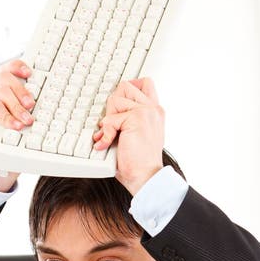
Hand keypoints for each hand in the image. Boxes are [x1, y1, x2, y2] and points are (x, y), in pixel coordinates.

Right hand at [0, 59, 34, 191]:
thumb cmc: (8, 144)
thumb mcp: (24, 126)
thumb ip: (32, 116)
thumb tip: (50, 112)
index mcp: (7, 93)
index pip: (10, 71)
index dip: (19, 67)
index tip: (30, 73)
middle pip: (5, 77)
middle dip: (21, 89)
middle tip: (32, 104)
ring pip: (1, 91)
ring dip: (17, 105)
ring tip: (26, 120)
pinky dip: (7, 116)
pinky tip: (16, 126)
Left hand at [92, 77, 164, 195]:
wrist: (146, 177)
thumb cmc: (139, 163)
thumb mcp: (134, 137)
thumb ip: (127, 121)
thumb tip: (106, 118)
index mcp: (155, 111)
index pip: (143, 83)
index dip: (125, 91)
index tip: (115, 109)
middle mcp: (153, 108)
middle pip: (126, 86)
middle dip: (112, 105)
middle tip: (112, 126)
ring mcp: (146, 111)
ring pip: (116, 99)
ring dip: (108, 120)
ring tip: (110, 136)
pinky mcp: (137, 118)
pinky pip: (111, 119)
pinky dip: (105, 134)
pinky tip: (106, 145)